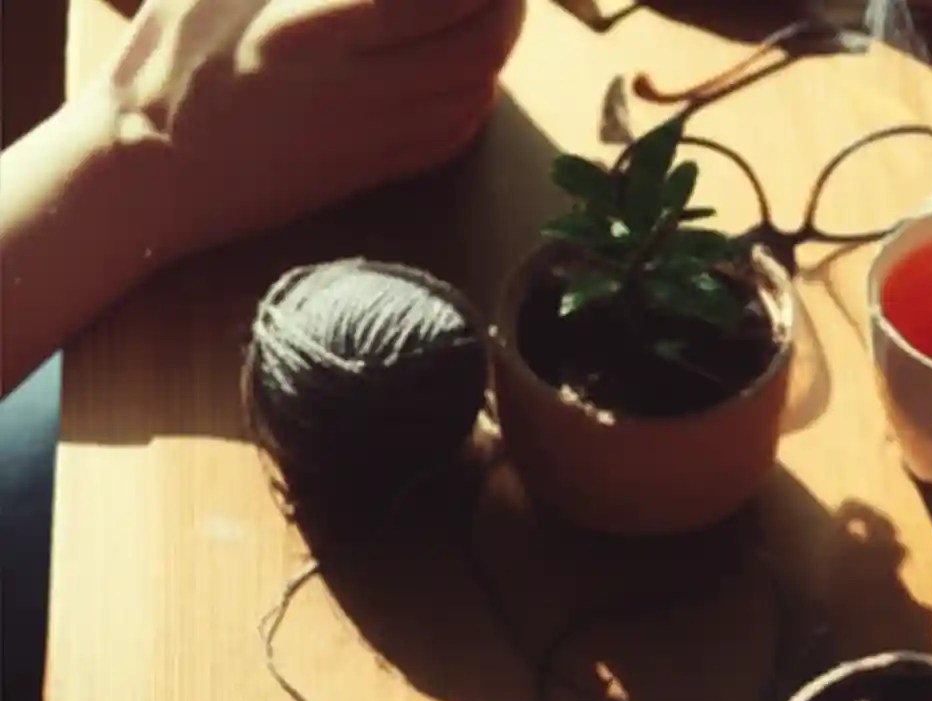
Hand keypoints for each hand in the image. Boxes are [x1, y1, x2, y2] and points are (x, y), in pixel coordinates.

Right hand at [90, 0, 524, 250]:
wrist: (151, 172)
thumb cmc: (174, 61)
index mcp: (316, 33)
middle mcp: (358, 90)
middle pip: (478, 46)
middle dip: (503, 3)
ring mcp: (373, 140)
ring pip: (475, 91)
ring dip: (494, 46)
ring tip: (482, 12)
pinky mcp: (376, 174)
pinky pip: (455, 134)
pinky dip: (476, 93)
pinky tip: (462, 67)